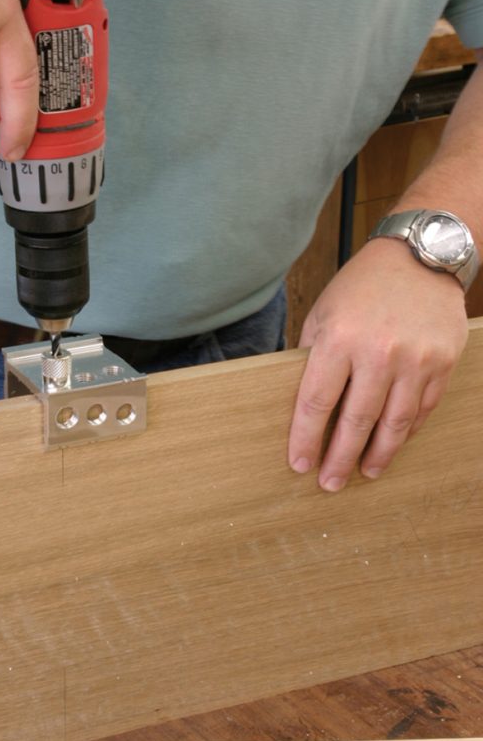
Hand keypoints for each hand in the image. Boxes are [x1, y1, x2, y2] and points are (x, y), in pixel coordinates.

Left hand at [287, 238, 468, 490]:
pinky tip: (393, 443)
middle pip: (356, 422)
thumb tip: (300, 402)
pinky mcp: (442, 363)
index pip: (316, 403)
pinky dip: (406, 431)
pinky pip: (422, 409)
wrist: (421, 256)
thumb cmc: (362, 286)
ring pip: (394, 423)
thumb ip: (312, 356)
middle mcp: (378, 352)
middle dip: (339, 459)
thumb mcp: (324, 312)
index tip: (299, 464)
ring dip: (377, 455)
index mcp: (339, 339)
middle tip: (329, 483)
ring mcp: (415, 360)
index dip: (306, 439)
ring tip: (364, 473)